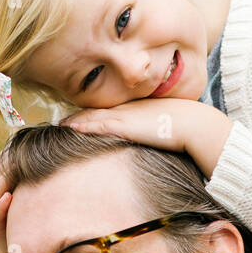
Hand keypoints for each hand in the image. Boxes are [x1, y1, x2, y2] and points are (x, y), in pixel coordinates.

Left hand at [63, 97, 215, 152]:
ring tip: (56, 126)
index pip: (105, 111)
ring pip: (91, 116)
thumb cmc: (185, 128)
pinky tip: (68, 127)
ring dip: (73, 121)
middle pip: (94, 111)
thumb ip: (153, 133)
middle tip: (58, 123)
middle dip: (76, 117)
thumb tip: (153, 143)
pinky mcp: (125, 125)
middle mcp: (125, 109)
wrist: (194, 124)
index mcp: (134, 110)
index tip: (75, 120)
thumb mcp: (165, 129)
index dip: (89, 115)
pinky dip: (82, 125)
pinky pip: (97, 124)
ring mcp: (124, 115)